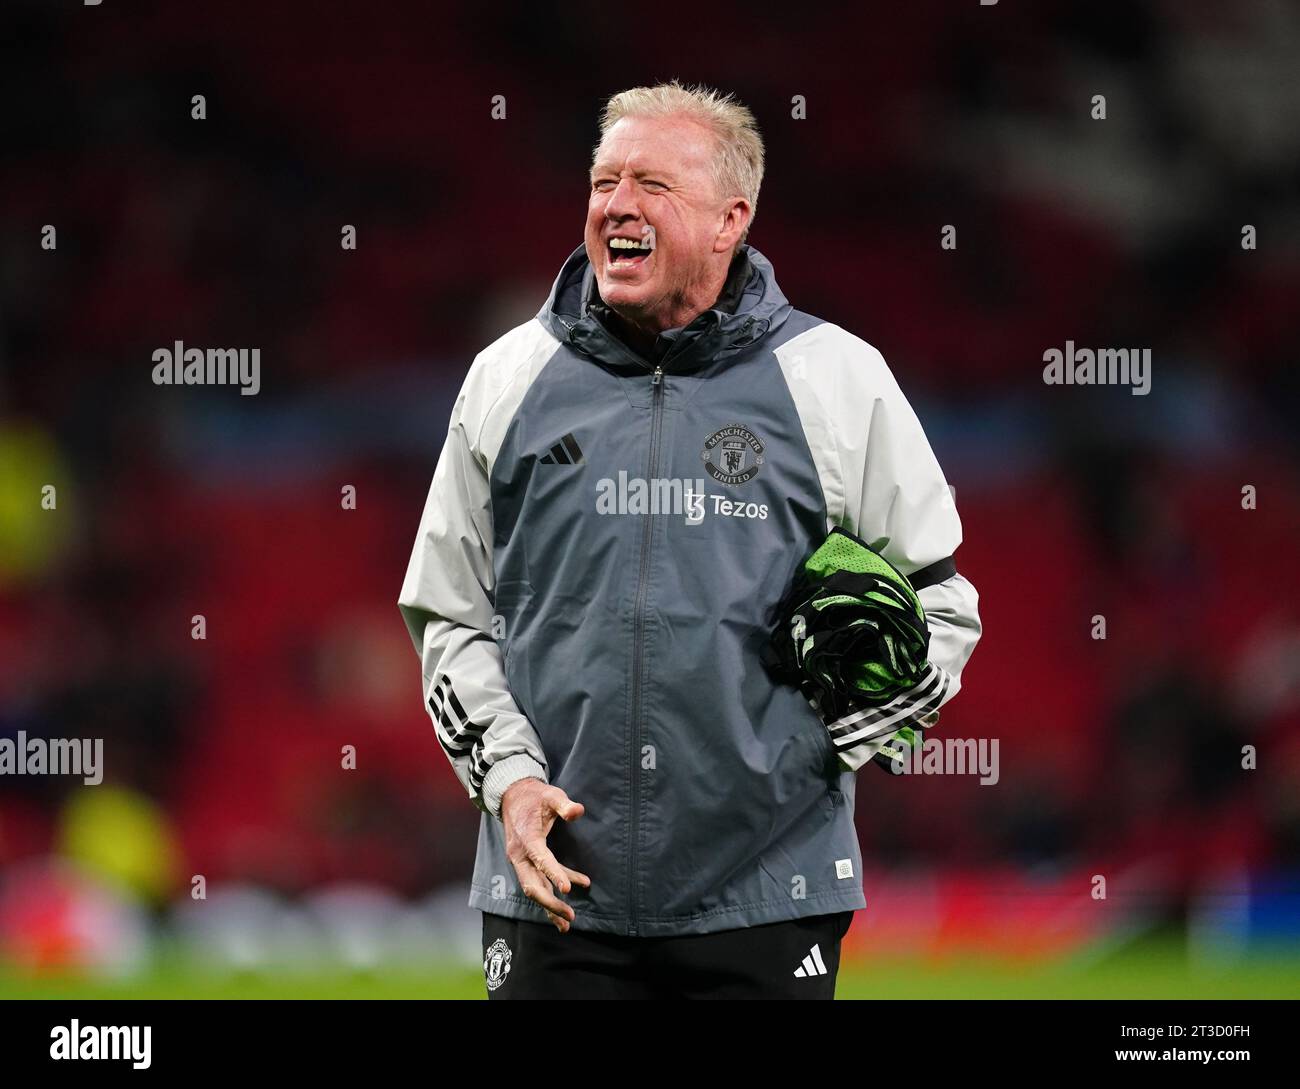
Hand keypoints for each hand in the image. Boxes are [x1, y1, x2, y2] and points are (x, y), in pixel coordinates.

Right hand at [500, 778, 589, 932]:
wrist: (513, 796)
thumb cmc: (536, 796)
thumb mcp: (551, 795)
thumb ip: (564, 805)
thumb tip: (578, 811)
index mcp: (527, 838)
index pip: (540, 860)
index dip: (554, 874)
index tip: (567, 890)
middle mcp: (520, 854)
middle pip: (532, 884)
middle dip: (550, 903)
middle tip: (570, 916)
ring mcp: (520, 860)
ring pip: (533, 888)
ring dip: (549, 906)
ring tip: (567, 923)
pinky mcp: (525, 862)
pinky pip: (538, 881)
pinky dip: (552, 890)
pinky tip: (571, 892)